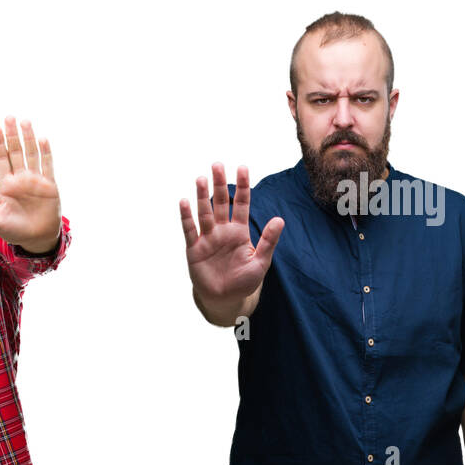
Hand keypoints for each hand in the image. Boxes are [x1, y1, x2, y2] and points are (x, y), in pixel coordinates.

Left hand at [0, 116, 59, 251]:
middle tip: (8, 117)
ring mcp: (35, 180)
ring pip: (31, 154)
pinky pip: (47, 166)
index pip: (1, 159)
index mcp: (6, 185)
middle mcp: (20, 179)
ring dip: (28, 138)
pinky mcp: (49, 186)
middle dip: (11, 135)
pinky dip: (45, 153)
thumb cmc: (15, 231)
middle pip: (15, 152)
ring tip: (24, 122)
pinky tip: (42, 139)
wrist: (37, 239)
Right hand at [180, 163, 283, 309]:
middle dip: (220, 184)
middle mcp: (222, 231)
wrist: (225, 299)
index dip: (242, 186)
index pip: (241, 203)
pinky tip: (185, 202)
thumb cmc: (244, 281)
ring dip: (203, 196)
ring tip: (201, 178)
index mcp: (239, 231)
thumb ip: (268, 241)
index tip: (242, 168)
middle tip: (217, 165)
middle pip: (221, 203)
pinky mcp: (194, 249)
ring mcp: (207, 239)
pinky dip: (186, 217)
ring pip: (204, 212)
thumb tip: (280, 219)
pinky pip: (190, 230)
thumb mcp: (261, 262)